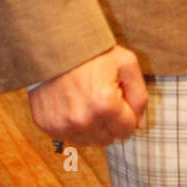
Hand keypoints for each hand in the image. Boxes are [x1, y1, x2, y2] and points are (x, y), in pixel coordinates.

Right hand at [29, 45, 147, 146]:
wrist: (54, 45)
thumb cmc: (93, 53)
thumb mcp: (126, 64)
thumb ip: (139, 95)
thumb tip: (139, 125)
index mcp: (105, 105)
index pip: (127, 130)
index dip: (127, 114)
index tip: (118, 98)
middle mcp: (83, 121)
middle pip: (108, 139)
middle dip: (110, 122)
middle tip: (102, 98)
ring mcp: (62, 125)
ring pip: (88, 141)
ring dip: (92, 126)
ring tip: (86, 100)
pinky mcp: (46, 125)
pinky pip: (67, 137)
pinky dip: (72, 125)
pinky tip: (71, 104)